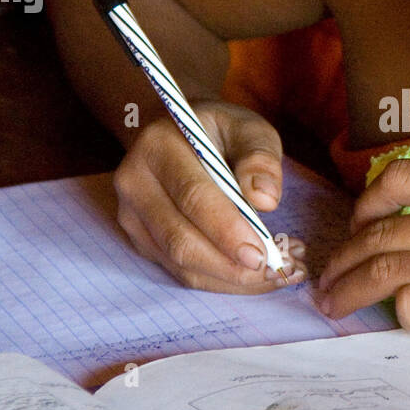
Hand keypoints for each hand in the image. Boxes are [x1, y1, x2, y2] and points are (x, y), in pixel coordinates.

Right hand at [112, 99, 306, 292]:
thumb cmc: (220, 132)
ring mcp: (132, 215)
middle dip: (231, 264)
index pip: (192, 196)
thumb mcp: (249, 129)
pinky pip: (181, 271)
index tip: (262, 253)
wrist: (182, 136)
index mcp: (158, 146)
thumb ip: (260, 158)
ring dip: (231, 278)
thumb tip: (265, 200)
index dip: (227, 230)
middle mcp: (135, 183)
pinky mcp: (141, 240)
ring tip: (277, 274)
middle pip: (179, 238)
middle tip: (277, 271)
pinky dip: (221, 280)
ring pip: (180, 263)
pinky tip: (257, 276)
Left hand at [313, 159, 409, 366]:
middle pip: (381, 232)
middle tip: (324, 275)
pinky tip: (400, 320)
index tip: (354, 224)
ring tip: (331, 303)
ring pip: (384, 271)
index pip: (400, 177)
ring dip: (347, 290)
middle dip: (341, 256)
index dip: (364, 201)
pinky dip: (399, 314)